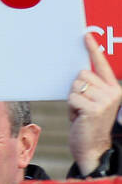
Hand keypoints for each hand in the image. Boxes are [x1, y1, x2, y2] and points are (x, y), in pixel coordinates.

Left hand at [67, 32, 121, 173]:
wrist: (92, 147)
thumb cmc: (88, 124)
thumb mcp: (92, 102)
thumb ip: (90, 87)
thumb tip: (78, 71)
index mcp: (114, 88)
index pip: (102, 65)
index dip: (93, 49)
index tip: (86, 36)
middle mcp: (113, 92)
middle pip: (82, 75)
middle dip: (75, 90)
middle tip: (81, 106)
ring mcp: (105, 100)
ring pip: (75, 87)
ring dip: (72, 100)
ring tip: (80, 113)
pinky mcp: (94, 108)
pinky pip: (72, 98)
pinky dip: (70, 108)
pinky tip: (78, 118)